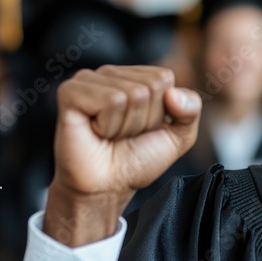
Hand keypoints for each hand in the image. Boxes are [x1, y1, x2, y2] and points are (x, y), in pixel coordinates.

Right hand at [44, 65, 200, 245]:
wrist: (107, 187)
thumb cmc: (137, 160)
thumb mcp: (179, 136)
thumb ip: (191, 110)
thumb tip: (173, 94)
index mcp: (135, 76)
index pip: (164, 77)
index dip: (161, 110)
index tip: (142, 128)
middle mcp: (110, 73)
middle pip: (150, 85)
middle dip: (144, 119)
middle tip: (124, 135)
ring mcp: (88, 80)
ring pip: (132, 94)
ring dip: (126, 125)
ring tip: (109, 134)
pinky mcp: (70, 92)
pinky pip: (110, 100)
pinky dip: (109, 124)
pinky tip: (95, 131)